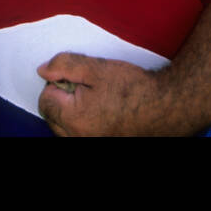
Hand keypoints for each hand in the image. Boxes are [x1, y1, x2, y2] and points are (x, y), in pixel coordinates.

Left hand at [36, 52, 187, 135]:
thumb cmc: (134, 89)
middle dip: (62, 100)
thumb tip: (43, 71)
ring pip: (64, 128)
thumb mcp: (96, 68)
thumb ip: (64, 66)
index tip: (78, 79)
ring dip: (72, 113)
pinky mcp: (101, 145)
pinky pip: (80, 135)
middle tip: (87, 88)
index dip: (59, 83)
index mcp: (74, 119)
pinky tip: (102, 112)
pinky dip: (84, 124)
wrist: (167, 108)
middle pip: (52, 117)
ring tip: (97, 101)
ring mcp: (90, 144)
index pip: (45, 99)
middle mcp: (79, 138)